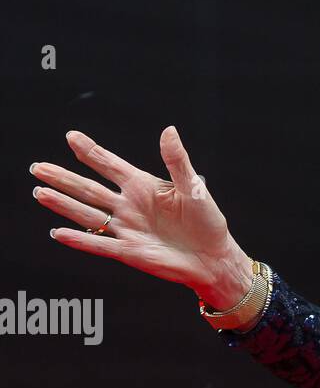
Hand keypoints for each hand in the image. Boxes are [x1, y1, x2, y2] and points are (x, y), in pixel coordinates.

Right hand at [31, 127, 253, 309]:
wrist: (213, 257)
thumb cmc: (207, 220)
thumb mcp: (194, 187)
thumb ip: (177, 161)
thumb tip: (169, 130)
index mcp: (144, 186)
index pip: (111, 164)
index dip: (91, 151)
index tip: (71, 136)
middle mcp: (129, 205)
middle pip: (90, 188)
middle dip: (64, 177)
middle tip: (38, 166)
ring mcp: (127, 228)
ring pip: (88, 214)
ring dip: (63, 204)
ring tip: (40, 192)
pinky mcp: (129, 251)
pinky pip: (99, 245)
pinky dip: (79, 239)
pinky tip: (58, 232)